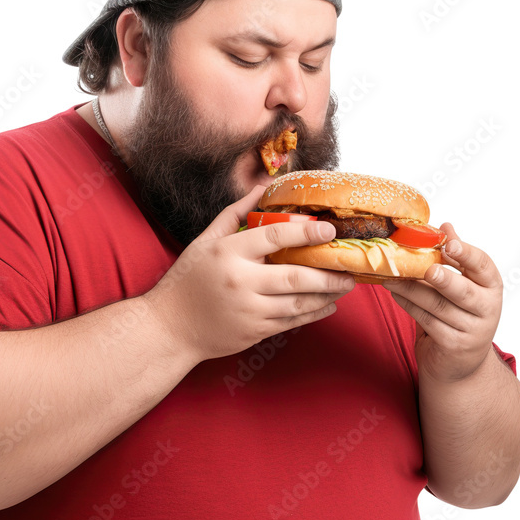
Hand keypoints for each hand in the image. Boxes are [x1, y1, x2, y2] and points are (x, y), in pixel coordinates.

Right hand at [145, 184, 355, 363]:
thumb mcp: (206, 240)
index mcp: (228, 253)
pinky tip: (327, 305)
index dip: (305, 232)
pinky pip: (291, 322)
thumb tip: (264, 187)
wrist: (171, 327)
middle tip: (349, 267)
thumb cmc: (188, 279)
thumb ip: (236, 213)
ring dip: (327, 294)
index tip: (329, 230)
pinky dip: (313, 314)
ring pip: (298, 303)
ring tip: (345, 285)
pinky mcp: (254, 331)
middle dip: (328, 273)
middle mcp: (240, 282)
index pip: (273, 237)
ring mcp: (249, 310)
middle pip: (295, 276)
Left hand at [382, 223, 501, 381]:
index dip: (466, 254)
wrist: (459, 364)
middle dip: (444, 278)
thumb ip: (455, 258)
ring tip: (391, 277)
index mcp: (491, 286)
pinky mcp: (454, 346)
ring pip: (438, 305)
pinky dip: (408, 305)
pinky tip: (394, 293)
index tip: (449, 244)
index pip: (483, 266)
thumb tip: (446, 226)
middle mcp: (488, 309)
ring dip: (411, 289)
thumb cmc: (459, 314)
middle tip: (426, 268)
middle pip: (464, 291)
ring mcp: (473, 331)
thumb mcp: (463, 284)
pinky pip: (426, 321)